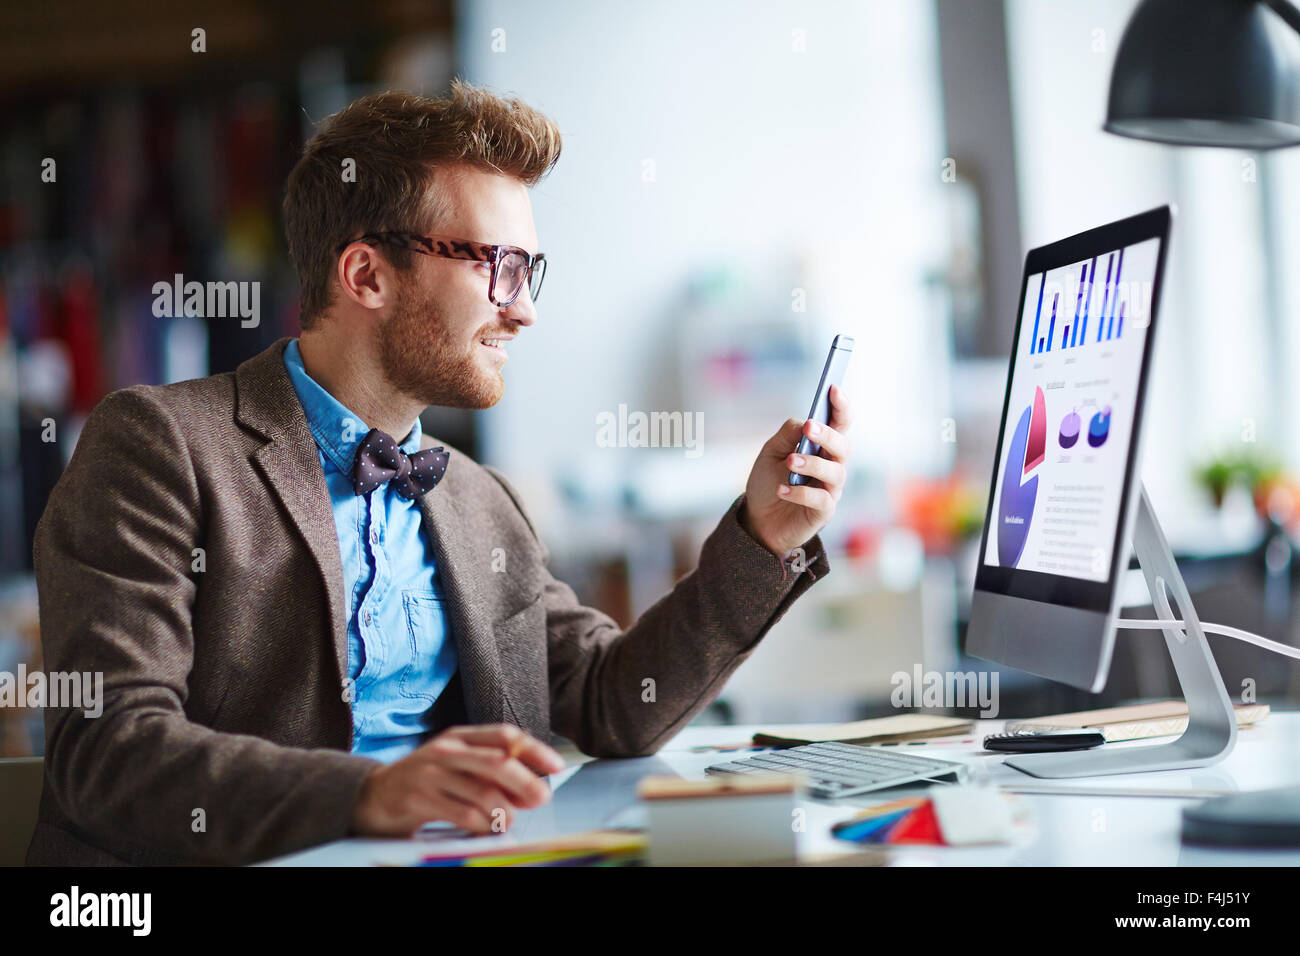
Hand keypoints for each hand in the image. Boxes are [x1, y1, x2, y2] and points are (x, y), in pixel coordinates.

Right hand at [351, 724, 565, 836]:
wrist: (373, 796)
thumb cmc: (426, 781)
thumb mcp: (457, 765)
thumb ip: (490, 772)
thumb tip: (532, 788)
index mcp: (460, 736)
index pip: (504, 735)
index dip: (534, 749)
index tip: (557, 766)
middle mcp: (446, 749)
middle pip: (496, 761)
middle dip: (525, 781)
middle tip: (542, 797)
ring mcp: (430, 773)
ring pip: (482, 791)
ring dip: (504, 810)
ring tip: (508, 819)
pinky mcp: (419, 798)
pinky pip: (463, 814)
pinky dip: (482, 824)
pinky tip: (487, 828)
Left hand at [740, 384, 851, 556]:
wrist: (758, 520)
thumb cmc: (768, 482)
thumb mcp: (770, 453)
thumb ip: (787, 435)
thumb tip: (805, 422)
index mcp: (822, 447)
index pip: (839, 423)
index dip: (841, 406)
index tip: (834, 389)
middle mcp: (832, 466)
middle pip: (843, 447)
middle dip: (828, 435)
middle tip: (810, 427)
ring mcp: (830, 489)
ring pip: (835, 473)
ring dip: (813, 464)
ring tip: (791, 462)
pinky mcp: (824, 511)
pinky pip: (821, 500)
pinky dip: (801, 493)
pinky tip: (782, 489)